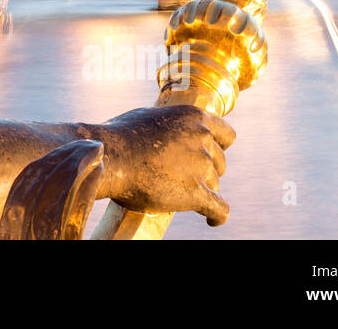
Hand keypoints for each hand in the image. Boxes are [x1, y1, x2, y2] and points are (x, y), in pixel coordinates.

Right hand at [88, 106, 234, 225]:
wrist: (109, 156)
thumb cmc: (120, 136)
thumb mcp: (150, 117)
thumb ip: (170, 126)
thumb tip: (169, 132)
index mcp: (193, 117)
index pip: (227, 135)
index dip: (220, 147)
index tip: (212, 156)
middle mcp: (202, 138)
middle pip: (219, 162)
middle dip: (205, 170)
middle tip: (183, 177)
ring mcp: (201, 165)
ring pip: (214, 185)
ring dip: (201, 190)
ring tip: (179, 194)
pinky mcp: (195, 192)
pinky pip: (219, 209)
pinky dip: (217, 216)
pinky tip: (211, 220)